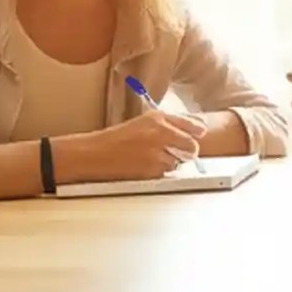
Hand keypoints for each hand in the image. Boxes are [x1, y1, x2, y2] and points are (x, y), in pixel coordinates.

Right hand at [57, 110, 207, 182]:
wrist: (93, 154)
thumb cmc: (116, 138)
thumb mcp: (144, 122)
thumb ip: (170, 123)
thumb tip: (198, 127)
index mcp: (159, 118)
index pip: (195, 125)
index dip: (198, 132)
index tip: (198, 135)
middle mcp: (160, 133)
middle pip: (193, 146)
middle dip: (188, 151)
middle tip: (179, 152)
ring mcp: (156, 152)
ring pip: (179, 162)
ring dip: (172, 162)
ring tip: (152, 158)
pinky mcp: (151, 169)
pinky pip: (167, 173)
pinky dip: (161, 172)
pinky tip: (146, 166)